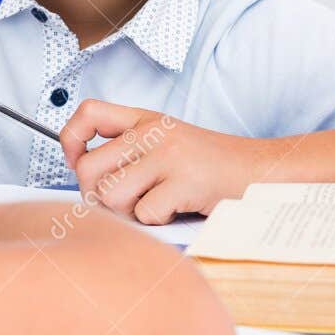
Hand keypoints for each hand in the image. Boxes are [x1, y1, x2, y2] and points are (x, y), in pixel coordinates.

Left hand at [59, 101, 269, 224]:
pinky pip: (145, 213)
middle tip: (124, 204)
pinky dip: (158, 222)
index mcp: (146, 120)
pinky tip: (177, 211)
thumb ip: (130, 154)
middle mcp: (154, 133)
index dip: (71, 139)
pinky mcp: (185, 181)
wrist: (264, 173)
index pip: (88, 112)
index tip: (76, 161)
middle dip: (99, 198)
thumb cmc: (213, 169)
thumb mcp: (168, 146)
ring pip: (110, 194)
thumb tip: (86, 182)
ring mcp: (169, 155)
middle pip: (88, 169)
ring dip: (128, 213)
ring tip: (154, 208)